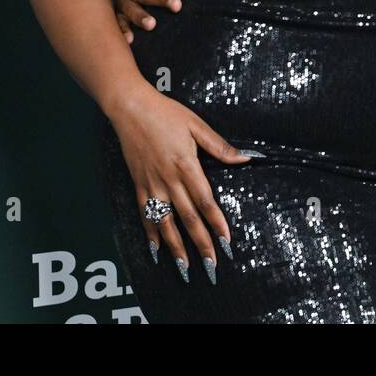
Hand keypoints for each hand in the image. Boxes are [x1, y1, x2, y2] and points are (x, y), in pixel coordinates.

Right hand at [107, 83, 253, 282]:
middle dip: (201, 243)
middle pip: (188, 218)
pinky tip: (155, 249)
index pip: (205, 201)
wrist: (131, 108)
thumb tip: (244, 157)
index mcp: (187, 165)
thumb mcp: (197, 125)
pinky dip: (150, 233)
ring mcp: (151, 184)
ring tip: (185, 268)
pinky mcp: (138, 184)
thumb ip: (220, 146)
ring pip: (165, 222)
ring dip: (176, 247)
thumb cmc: (166, 113)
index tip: (226, 241)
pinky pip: (144, 214)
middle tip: (212, 265)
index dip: (216, 223)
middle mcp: (169, 179)